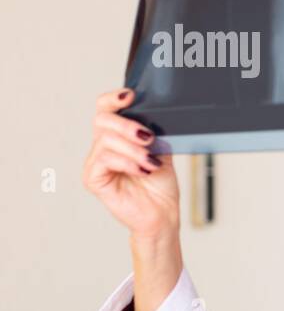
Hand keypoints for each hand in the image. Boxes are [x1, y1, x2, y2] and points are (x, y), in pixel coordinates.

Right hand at [82, 87, 179, 241]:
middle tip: (148, 138)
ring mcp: (95, 163)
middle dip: (128, 126)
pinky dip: (127, 162)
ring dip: (134, 150)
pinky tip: (142, 170)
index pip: (106, 109)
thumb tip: (155, 115)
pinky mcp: (93, 179)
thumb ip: (155, 132)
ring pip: (106, 140)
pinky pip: (105, 159)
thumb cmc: (160, 186)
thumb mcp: (163, 151)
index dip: (114, 98)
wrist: (162, 214)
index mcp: (117, 137)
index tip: (131, 96)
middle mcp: (103, 147)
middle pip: (102, 119)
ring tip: (150, 163)